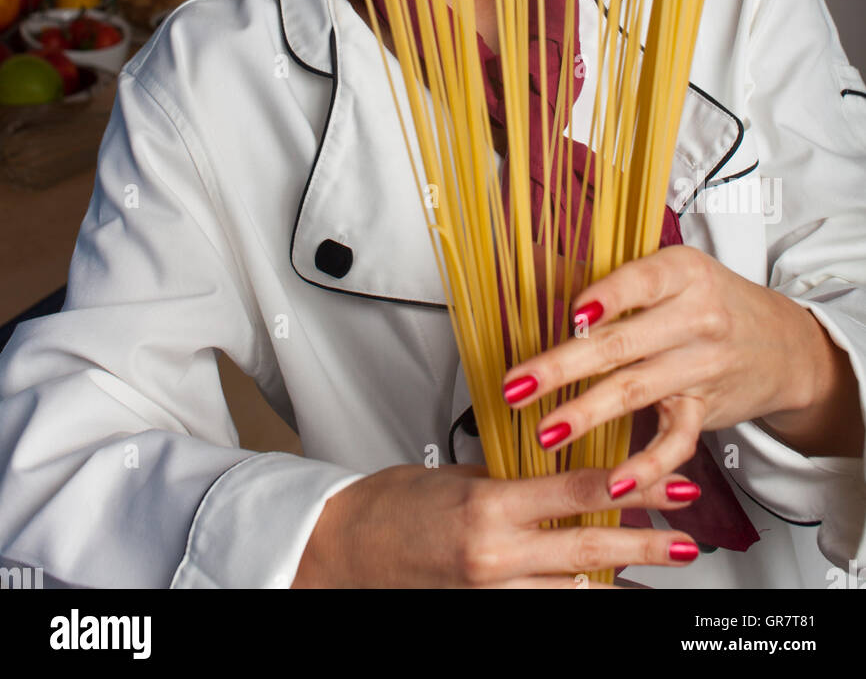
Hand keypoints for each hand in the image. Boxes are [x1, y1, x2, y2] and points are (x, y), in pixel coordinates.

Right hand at [291, 462, 703, 587]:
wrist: (339, 550)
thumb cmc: (385, 507)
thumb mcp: (452, 477)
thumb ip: (506, 477)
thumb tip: (549, 472)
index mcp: (487, 508)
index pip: (573, 493)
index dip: (627, 487)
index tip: (666, 480)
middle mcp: (494, 557)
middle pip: (587, 550)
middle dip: (644, 544)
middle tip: (686, 540)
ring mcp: (491, 591)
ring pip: (573, 588)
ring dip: (620, 576)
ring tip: (659, 564)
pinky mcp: (485, 609)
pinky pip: (543, 604)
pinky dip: (575, 595)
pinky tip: (601, 589)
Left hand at [503, 244, 844, 496]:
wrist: (783, 345)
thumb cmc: (712, 300)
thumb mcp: (675, 273)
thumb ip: (615, 278)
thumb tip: (537, 265)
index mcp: (683, 272)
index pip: (642, 283)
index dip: (608, 298)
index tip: (572, 313)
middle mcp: (696, 318)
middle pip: (623, 343)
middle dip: (565, 366)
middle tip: (517, 385)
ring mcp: (702, 367)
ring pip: (636, 391)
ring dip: (586, 414)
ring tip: (544, 431)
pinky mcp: (705, 410)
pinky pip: (674, 442)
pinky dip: (646, 465)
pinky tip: (613, 482)